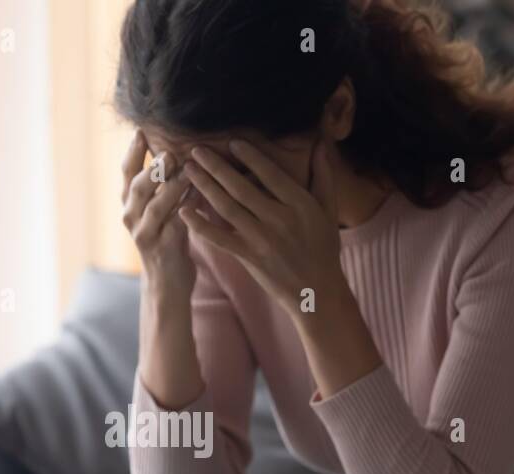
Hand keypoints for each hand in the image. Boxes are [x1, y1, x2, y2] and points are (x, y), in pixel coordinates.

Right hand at [121, 130, 196, 300]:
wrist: (166, 285)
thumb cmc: (167, 241)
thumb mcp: (159, 212)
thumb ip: (164, 187)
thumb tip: (178, 152)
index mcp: (130, 205)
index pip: (126, 173)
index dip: (132, 152)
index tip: (141, 131)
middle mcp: (132, 218)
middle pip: (138, 186)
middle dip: (153, 167)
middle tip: (168, 152)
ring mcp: (145, 235)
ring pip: (156, 206)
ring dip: (172, 186)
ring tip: (188, 171)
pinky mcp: (163, 249)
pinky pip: (177, 225)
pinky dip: (188, 209)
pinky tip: (201, 196)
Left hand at [180, 139, 347, 315]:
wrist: (316, 291)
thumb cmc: (324, 248)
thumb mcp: (328, 210)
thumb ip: (324, 175)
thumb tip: (320, 142)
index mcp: (300, 204)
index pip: (271, 174)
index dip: (251, 157)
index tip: (232, 142)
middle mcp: (280, 220)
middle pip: (242, 188)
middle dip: (217, 167)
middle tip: (197, 150)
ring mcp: (262, 240)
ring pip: (228, 208)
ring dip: (205, 187)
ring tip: (188, 171)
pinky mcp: (250, 258)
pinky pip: (221, 239)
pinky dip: (201, 226)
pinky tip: (184, 211)